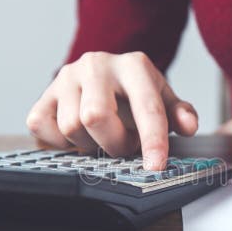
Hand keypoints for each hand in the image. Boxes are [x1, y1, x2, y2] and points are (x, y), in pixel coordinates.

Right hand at [26, 51, 197, 169]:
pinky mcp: (43, 95)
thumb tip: (189, 125)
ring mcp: (65, 78)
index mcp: (133, 65)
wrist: (103, 77)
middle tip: (124, 145)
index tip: (155, 166)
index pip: (146, 106)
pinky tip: (79, 136)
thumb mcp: (163, 100)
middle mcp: (96, 65)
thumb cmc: (136, 94)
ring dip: (91, 144)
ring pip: (71, 126)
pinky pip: (43, 128)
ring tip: (103, 137)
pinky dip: (62, 143)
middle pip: (96, 116)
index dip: (152, 139)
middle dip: (114, 142)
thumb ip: (180, 113)